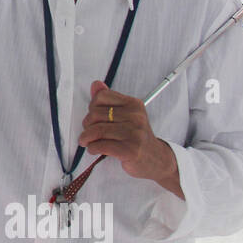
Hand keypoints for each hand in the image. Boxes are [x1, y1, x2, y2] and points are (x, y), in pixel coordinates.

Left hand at [79, 80, 182, 198]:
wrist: (155, 158)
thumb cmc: (136, 136)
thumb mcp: (126, 115)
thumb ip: (109, 99)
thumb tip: (96, 84)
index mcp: (134, 104)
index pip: (101, 96)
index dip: (92, 107)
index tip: (93, 117)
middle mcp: (136, 117)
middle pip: (96, 114)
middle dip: (87, 124)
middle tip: (88, 132)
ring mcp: (134, 134)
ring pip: (97, 130)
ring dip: (86, 138)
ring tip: (86, 141)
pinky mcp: (130, 150)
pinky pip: (101, 145)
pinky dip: (92, 148)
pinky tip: (94, 149)